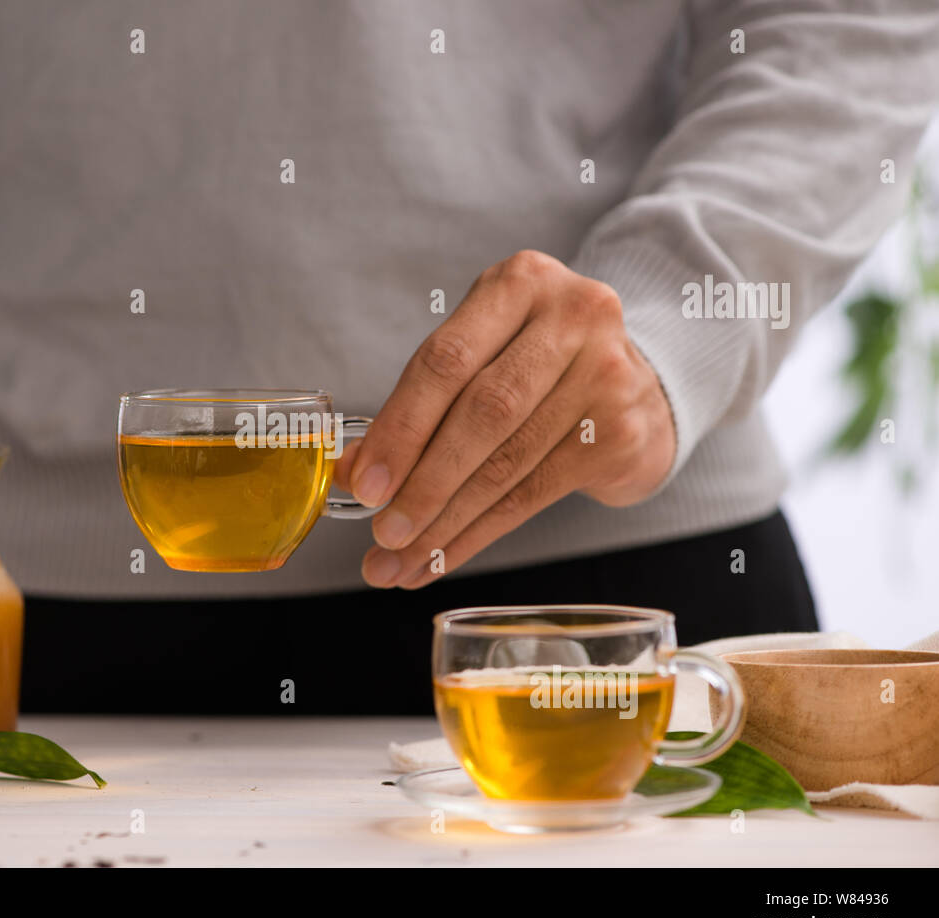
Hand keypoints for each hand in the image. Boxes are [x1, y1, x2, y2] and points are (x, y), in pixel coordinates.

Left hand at [340, 250, 675, 588]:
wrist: (636, 388)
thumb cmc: (535, 369)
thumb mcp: (478, 359)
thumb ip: (418, 405)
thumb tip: (355, 472)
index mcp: (519, 282)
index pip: (445, 361)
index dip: (400, 428)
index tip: (364, 485)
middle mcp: (572, 317)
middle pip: (482, 413)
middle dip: (423, 484)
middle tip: (382, 534)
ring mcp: (608, 373)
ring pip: (507, 463)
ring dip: (445, 522)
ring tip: (399, 561)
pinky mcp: (621, 432)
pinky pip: (534, 494)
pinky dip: (479, 532)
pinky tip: (442, 557)